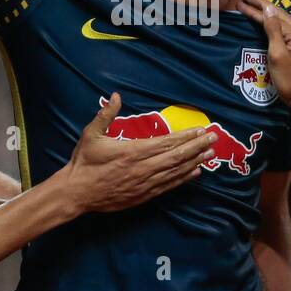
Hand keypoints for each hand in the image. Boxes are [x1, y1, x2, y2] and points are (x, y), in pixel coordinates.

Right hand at [65, 93, 216, 211]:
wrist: (77, 193)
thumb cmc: (84, 162)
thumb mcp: (91, 134)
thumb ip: (105, 114)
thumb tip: (115, 95)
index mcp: (133, 151)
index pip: (166, 142)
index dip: (185, 136)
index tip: (200, 130)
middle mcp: (143, 168)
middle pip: (177, 157)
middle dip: (197, 147)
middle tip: (214, 138)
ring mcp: (145, 184)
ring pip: (176, 172)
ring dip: (195, 162)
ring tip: (210, 154)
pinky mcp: (143, 195)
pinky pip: (168, 186)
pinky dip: (183, 178)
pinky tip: (195, 172)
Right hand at [238, 0, 290, 114]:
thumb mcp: (277, 56)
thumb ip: (273, 30)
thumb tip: (268, 9)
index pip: (272, 14)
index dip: (255, 6)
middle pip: (280, 14)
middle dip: (261, 5)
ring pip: (286, 21)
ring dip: (269, 14)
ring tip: (254, 6)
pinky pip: (290, 30)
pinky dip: (278, 24)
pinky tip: (271, 22)